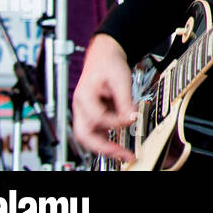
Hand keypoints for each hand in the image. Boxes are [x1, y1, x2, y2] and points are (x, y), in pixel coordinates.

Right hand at [72, 33, 136, 162]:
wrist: (104, 57)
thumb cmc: (108, 64)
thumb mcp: (120, 78)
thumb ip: (124, 99)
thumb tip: (131, 118)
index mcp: (83, 97)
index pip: (97, 117)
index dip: (115, 121)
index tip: (131, 118)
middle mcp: (81, 108)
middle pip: (84, 135)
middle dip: (102, 147)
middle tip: (122, 154)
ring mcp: (86, 113)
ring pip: (90, 137)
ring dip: (106, 147)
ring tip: (124, 154)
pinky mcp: (94, 116)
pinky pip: (99, 132)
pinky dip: (108, 140)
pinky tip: (121, 145)